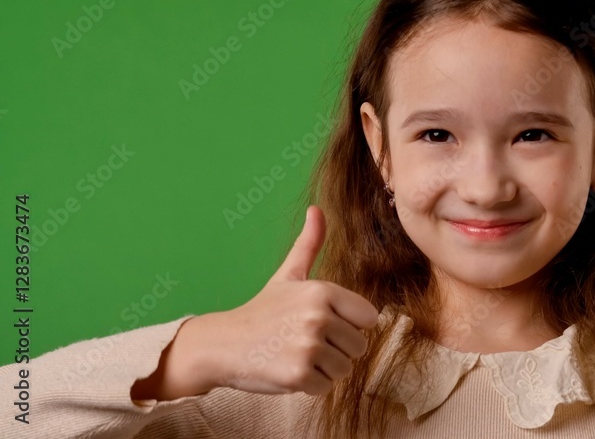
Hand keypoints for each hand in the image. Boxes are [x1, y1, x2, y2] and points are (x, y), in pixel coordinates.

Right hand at [161, 205, 379, 399]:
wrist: (222, 344)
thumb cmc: (261, 311)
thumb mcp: (288, 275)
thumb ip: (309, 244)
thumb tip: (317, 209)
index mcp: (322, 291)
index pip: (369, 318)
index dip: (349, 325)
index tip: (323, 323)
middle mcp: (318, 316)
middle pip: (359, 347)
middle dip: (336, 350)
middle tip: (304, 341)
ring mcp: (308, 346)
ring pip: (344, 369)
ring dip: (323, 369)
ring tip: (295, 355)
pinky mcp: (298, 374)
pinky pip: (326, 387)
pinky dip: (309, 385)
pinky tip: (287, 369)